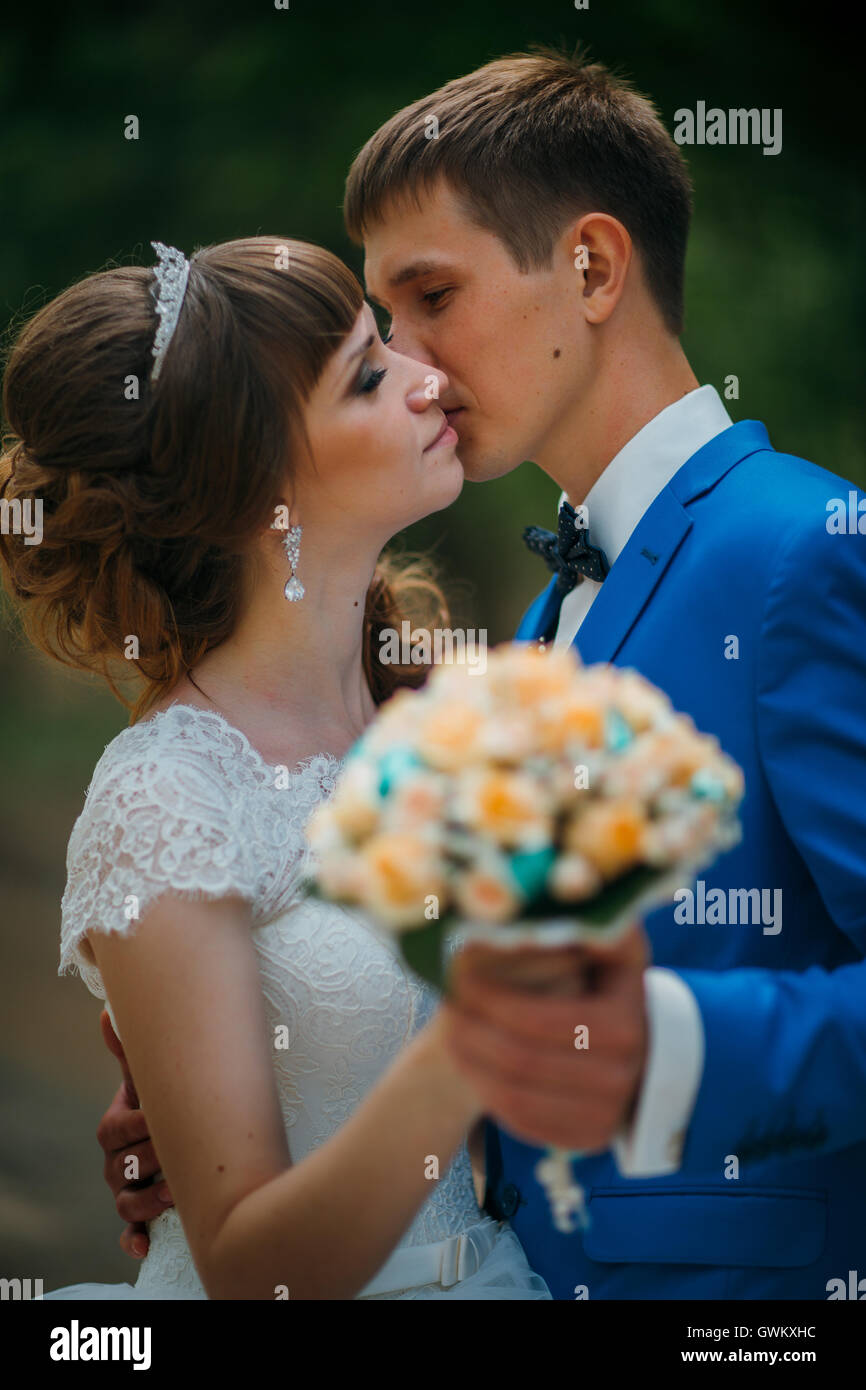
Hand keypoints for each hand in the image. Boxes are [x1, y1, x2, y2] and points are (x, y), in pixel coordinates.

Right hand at [97, 1010, 172, 1259]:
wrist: (187, 1129)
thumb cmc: (168, 1097)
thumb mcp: (151, 1074)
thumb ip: (133, 1049)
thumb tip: (107, 1012)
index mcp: (116, 1127)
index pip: (115, 1130)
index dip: (139, 1125)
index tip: (163, 1117)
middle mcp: (117, 1162)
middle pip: (123, 1168)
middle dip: (152, 1161)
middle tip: (181, 1153)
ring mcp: (127, 1191)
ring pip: (126, 1204)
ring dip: (148, 1203)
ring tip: (173, 1196)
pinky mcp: (141, 1217)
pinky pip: (130, 1234)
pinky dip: (134, 1241)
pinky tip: (145, 1247)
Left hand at [440, 923, 649, 1151]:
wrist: (641, 1037)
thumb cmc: (611, 977)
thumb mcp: (609, 942)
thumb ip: (581, 925)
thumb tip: (545, 902)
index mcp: (624, 1024)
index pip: (540, 1019)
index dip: (491, 999)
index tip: (458, 975)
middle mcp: (623, 1077)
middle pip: (522, 1061)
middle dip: (472, 1030)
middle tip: (445, 1003)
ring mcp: (608, 1114)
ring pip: (516, 1096)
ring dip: (470, 1062)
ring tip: (448, 1030)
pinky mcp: (589, 1137)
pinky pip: (524, 1123)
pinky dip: (487, 1092)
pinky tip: (469, 1061)